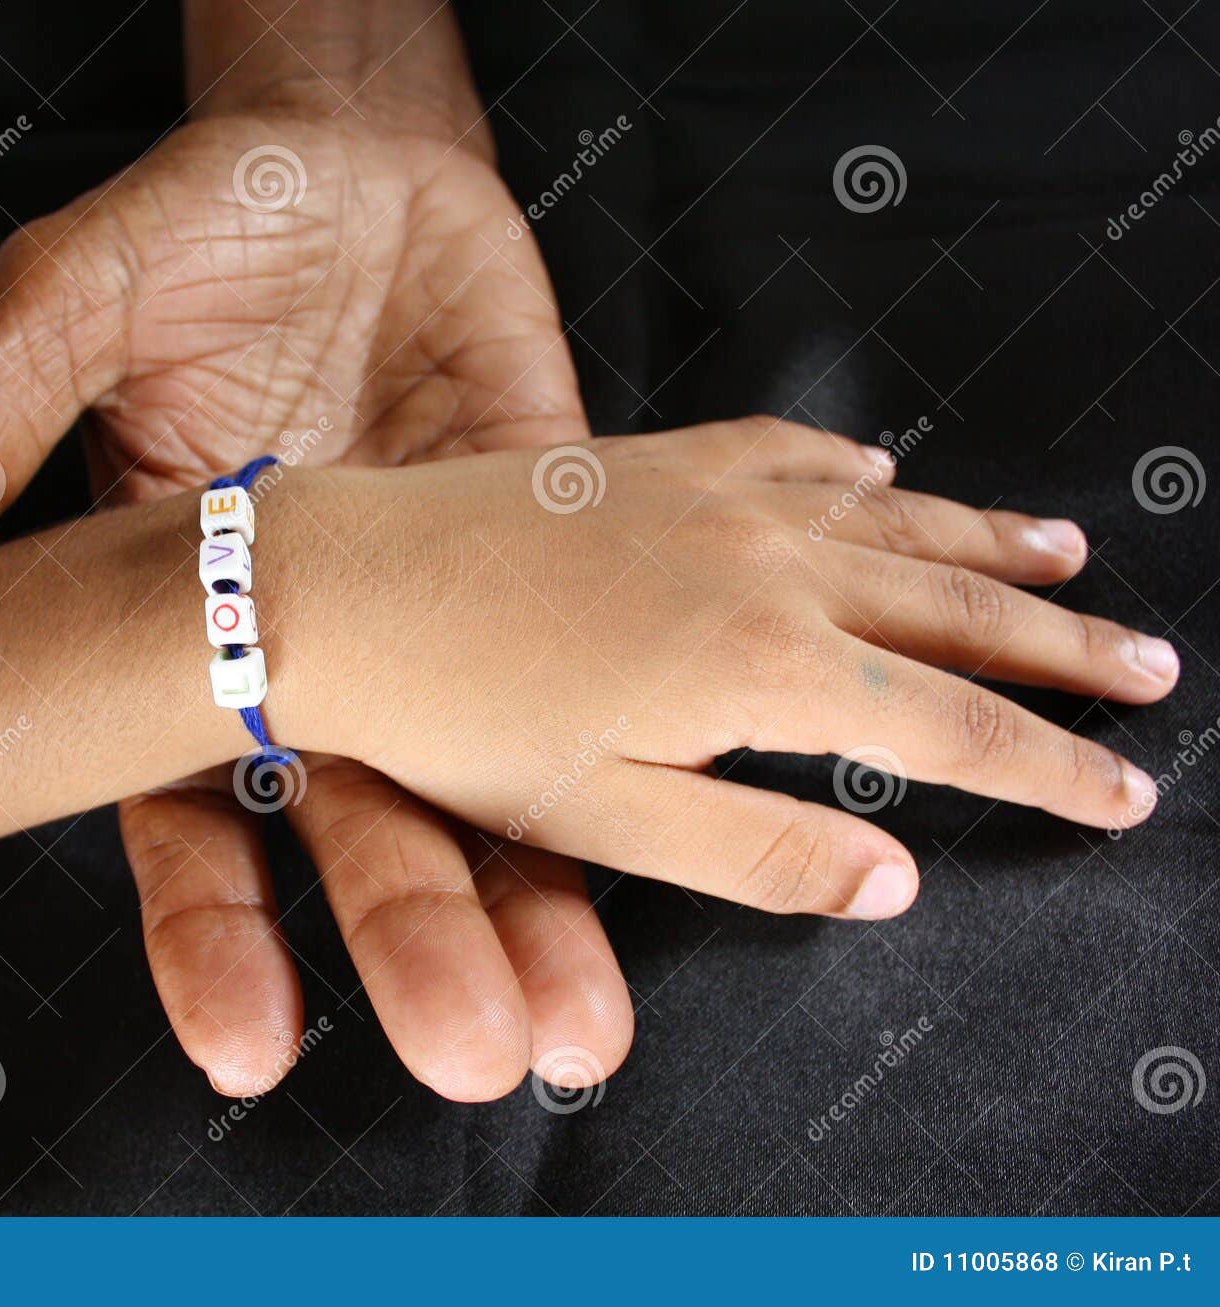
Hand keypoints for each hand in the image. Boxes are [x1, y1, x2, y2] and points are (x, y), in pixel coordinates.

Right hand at [0, 105, 644, 1100]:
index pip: (181, 811)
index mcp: (184, 627)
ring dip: (537, 899)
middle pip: (358, 826)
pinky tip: (707, 838)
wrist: (357, 159)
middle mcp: (317, 654)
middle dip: (415, 935)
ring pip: (487, 788)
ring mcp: (444, 622)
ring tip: (583, 1014)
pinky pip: (600, 683)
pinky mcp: (551, 570)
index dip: (206, 928)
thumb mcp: (76, 299)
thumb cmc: (201, 225)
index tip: (245, 1040)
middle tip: (478, 1044)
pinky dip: (649, 759)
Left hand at [266, 423, 1175, 918]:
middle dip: (1061, 646)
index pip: (951, 727)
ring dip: (986, 544)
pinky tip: (884, 470)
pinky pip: (787, 448)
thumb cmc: (458, 722)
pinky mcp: (654, 457)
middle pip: (953, 611)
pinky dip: (854, 467)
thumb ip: (758, 852)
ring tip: (1067, 554)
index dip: (1050, 764)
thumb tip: (893, 878)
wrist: (345, 590)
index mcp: (766, 671)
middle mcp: (766, 567)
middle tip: (1150, 666)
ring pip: (892, 520)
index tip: (1125, 786)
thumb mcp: (608, 820)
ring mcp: (714, 497)